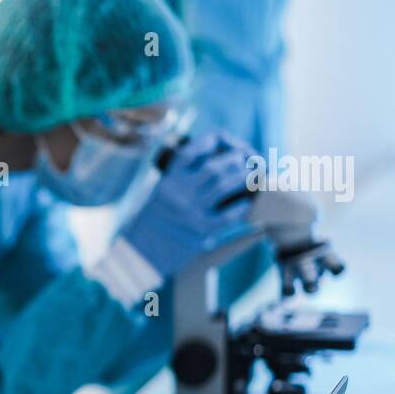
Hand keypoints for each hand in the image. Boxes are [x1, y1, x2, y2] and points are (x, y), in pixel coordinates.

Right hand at [123, 130, 257, 277]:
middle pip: (213, 167)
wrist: (143, 252)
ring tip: (251, 176)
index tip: (220, 141)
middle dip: (235, 160)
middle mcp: (178, 193)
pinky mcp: (200, 230)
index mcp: (168, 181)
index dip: (207, 142)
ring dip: (243, 177)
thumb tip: (214, 158)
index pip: (188, 153)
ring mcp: (190, 211)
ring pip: (224, 184)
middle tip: (245, 160)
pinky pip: (229, 214)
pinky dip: (242, 206)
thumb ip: (181, 177)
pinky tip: (246, 203)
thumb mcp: (161, 193)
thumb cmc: (157, 220)